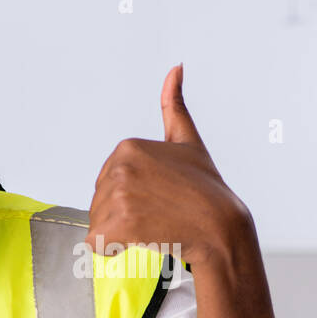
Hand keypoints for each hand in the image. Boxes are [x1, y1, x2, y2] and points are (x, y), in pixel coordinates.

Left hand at [86, 63, 250, 269]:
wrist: (221, 228)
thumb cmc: (206, 189)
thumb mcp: (188, 141)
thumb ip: (174, 105)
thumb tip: (176, 67)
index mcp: (128, 147)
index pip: (107, 182)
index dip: (129, 197)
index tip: (156, 199)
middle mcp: (119, 168)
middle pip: (100, 203)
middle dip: (122, 216)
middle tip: (156, 216)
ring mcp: (118, 196)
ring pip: (98, 224)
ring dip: (119, 234)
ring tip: (151, 228)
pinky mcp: (118, 225)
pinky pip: (95, 244)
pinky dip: (111, 250)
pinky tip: (137, 241)